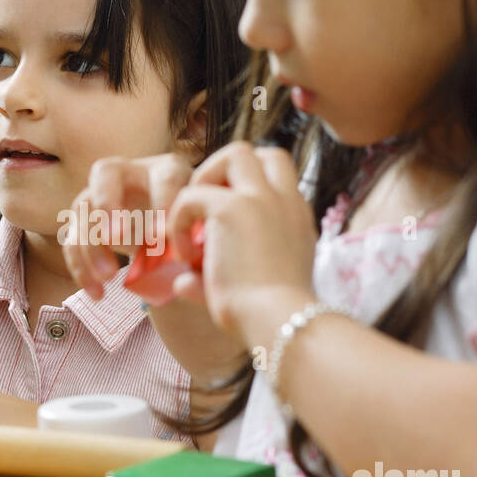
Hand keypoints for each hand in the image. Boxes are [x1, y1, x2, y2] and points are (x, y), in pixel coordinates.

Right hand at [61, 151, 193, 298]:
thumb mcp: (202, 232)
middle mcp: (130, 174)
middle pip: (105, 171)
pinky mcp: (86, 220)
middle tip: (116, 237)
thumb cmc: (193, 232)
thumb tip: (193, 265)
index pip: (165, 176)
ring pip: (83, 209)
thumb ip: (199, 243)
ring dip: (91, 244)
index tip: (163, 238)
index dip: (163, 203)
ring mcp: (102, 194)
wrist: (173, 239)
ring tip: (109, 276)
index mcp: (168, 171)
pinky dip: (81, 266)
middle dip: (108, 203)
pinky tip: (97, 292)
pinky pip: (72, 239)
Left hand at [165, 141, 318, 345]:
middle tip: (205, 214)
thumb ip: (217, 278)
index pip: (276, 173)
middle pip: (259, 152)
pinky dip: (180, 220)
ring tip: (195, 221)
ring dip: (206, 180)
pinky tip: (185, 255)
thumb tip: (181, 282)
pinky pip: (192, 195)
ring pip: (235, 153)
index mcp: (296, 218)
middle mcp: (285, 201)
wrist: (280, 323)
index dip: (245, 184)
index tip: (225, 220)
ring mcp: (262, 199)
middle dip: (224, 172)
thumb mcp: (254, 290)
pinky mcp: (233, 208)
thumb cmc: (268, 319)